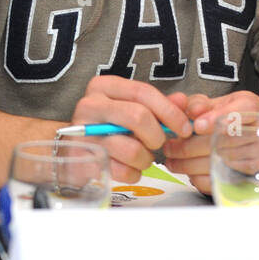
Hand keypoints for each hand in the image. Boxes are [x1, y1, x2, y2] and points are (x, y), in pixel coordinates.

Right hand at [70, 76, 192, 182]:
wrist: (73, 149)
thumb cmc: (109, 125)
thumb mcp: (133, 107)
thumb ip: (160, 104)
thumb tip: (183, 102)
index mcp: (104, 86)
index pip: (143, 92)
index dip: (170, 111)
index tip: (185, 128)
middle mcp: (90, 106)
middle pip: (139, 117)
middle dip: (157, 135)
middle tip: (159, 143)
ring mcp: (84, 134)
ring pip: (132, 149)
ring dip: (146, 158)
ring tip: (142, 156)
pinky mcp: (82, 161)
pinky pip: (122, 171)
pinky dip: (134, 173)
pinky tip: (129, 167)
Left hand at [163, 91, 258, 194]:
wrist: (252, 136)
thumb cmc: (231, 118)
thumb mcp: (216, 102)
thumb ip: (198, 103)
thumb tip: (192, 110)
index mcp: (251, 108)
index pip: (242, 110)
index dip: (219, 117)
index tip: (197, 125)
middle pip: (225, 142)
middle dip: (191, 146)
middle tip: (170, 146)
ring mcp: (255, 156)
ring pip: (218, 162)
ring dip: (188, 164)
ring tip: (172, 159)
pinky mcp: (246, 176)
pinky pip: (219, 180)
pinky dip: (198, 177)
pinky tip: (188, 170)